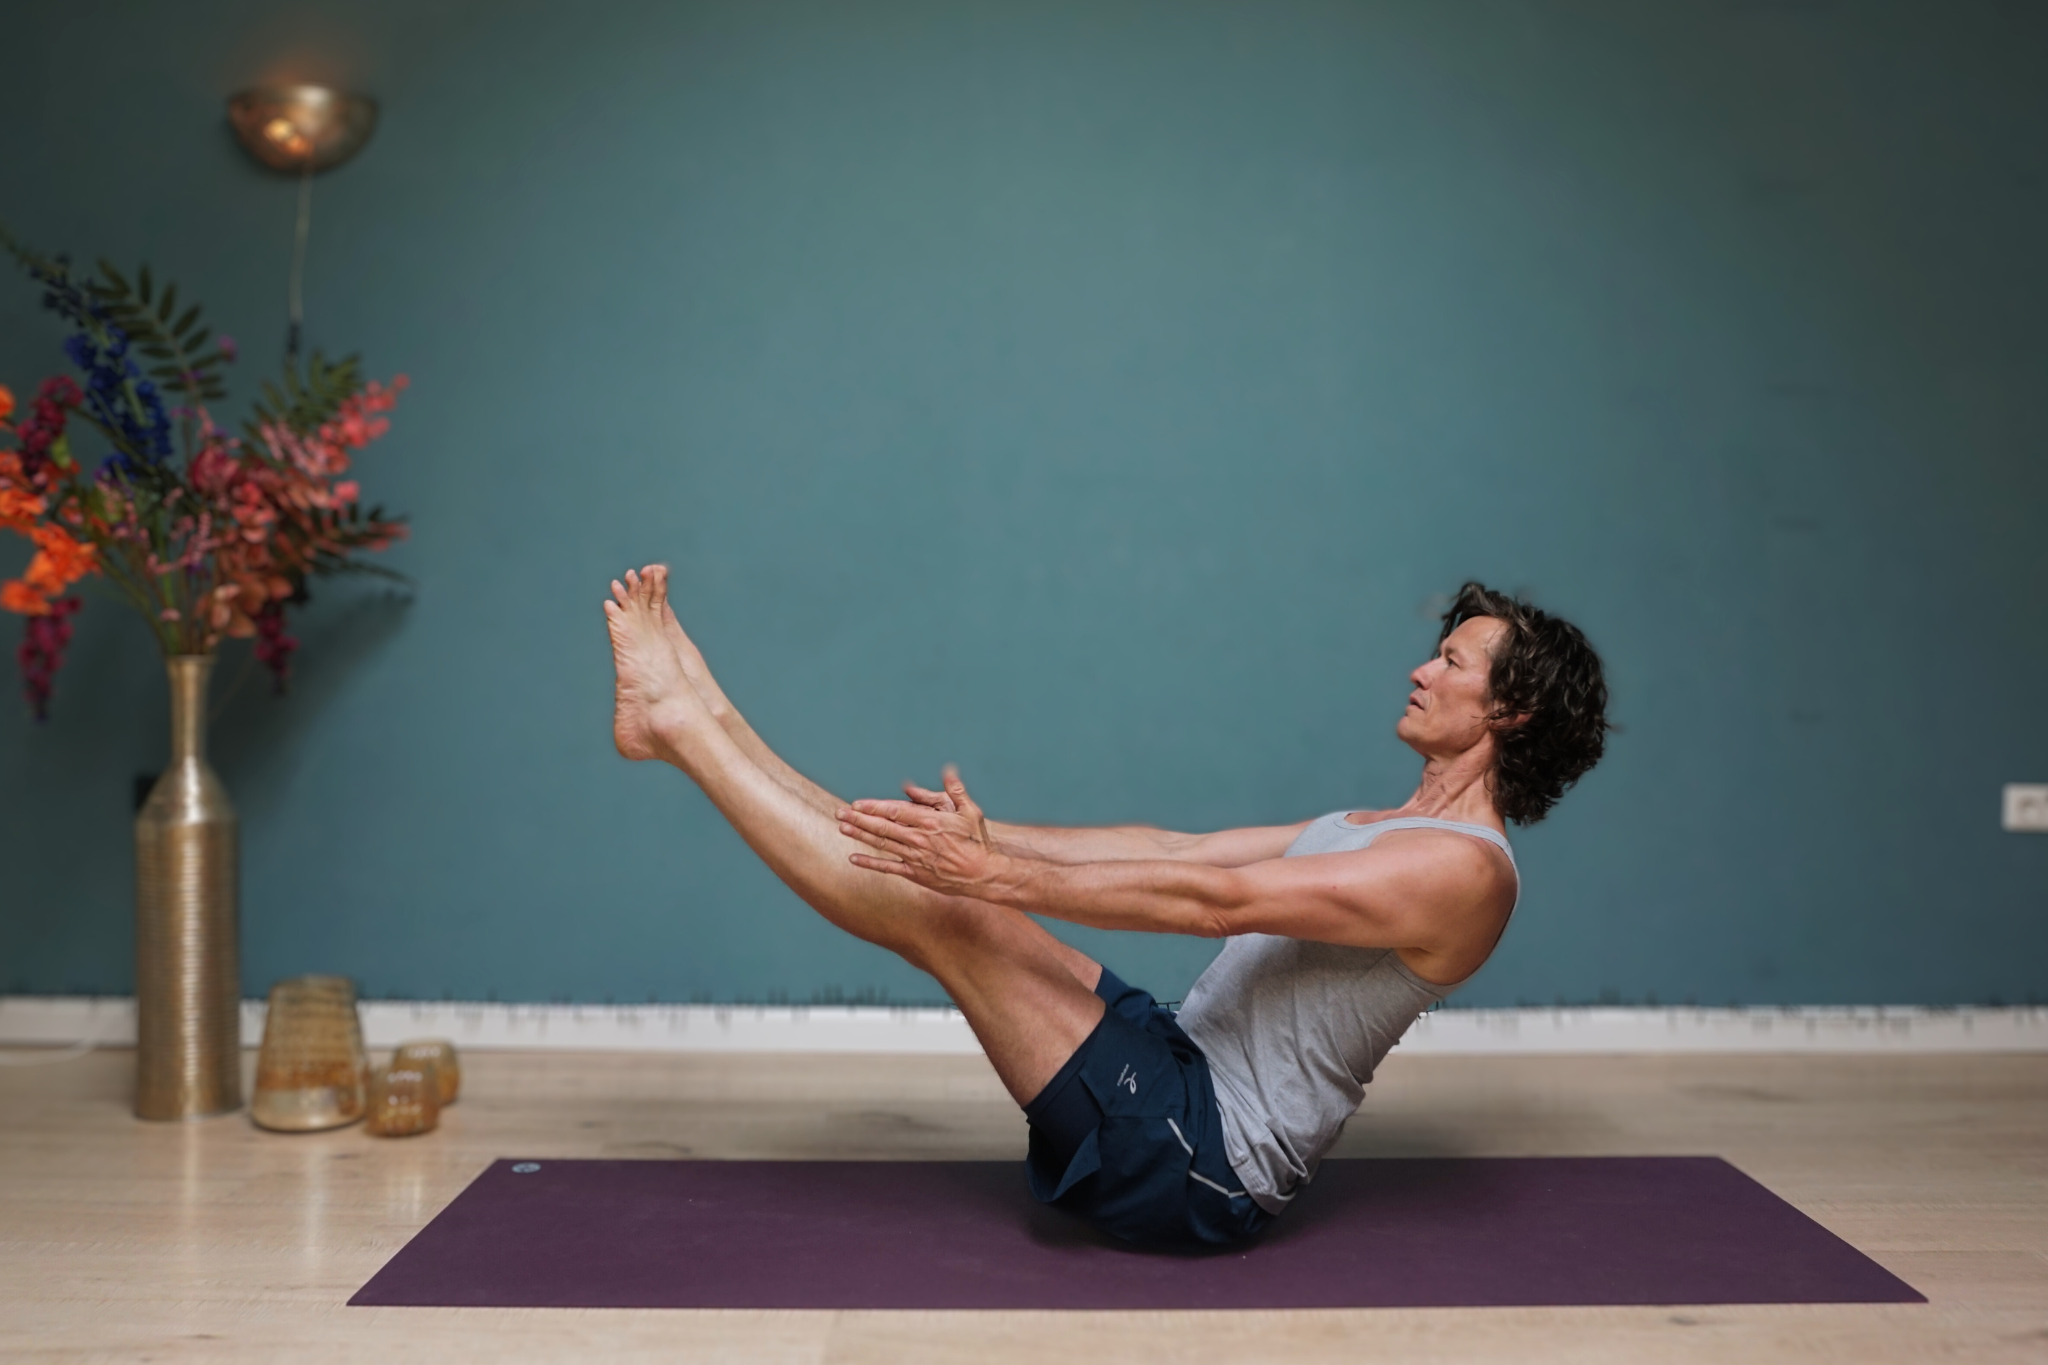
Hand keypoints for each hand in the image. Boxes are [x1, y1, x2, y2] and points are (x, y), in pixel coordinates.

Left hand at [838, 766, 1011, 896]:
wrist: (983, 874)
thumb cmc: (977, 841)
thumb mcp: (970, 810)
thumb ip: (955, 790)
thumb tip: (948, 770)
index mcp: (929, 822)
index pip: (895, 812)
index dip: (874, 807)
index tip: (857, 804)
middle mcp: (918, 839)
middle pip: (882, 827)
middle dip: (859, 818)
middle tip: (840, 812)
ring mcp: (915, 857)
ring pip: (882, 844)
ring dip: (860, 835)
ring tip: (842, 827)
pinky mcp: (915, 874)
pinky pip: (888, 867)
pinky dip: (870, 863)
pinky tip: (854, 858)